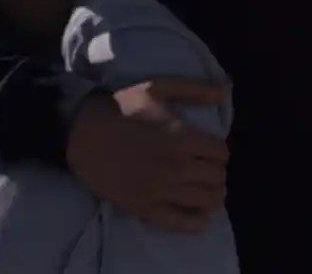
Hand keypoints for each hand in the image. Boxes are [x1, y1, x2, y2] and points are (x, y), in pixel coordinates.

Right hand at [65, 78, 230, 232]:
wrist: (83, 133)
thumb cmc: (122, 108)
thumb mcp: (158, 88)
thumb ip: (195, 90)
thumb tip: (228, 88)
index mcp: (183, 138)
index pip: (222, 153)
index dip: (218, 150)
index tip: (208, 149)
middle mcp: (177, 168)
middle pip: (218, 178)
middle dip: (216, 171)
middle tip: (205, 167)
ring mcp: (161, 192)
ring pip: (207, 202)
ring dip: (212, 194)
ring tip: (203, 187)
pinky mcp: (145, 209)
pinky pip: (182, 224)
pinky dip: (197, 222)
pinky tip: (199, 215)